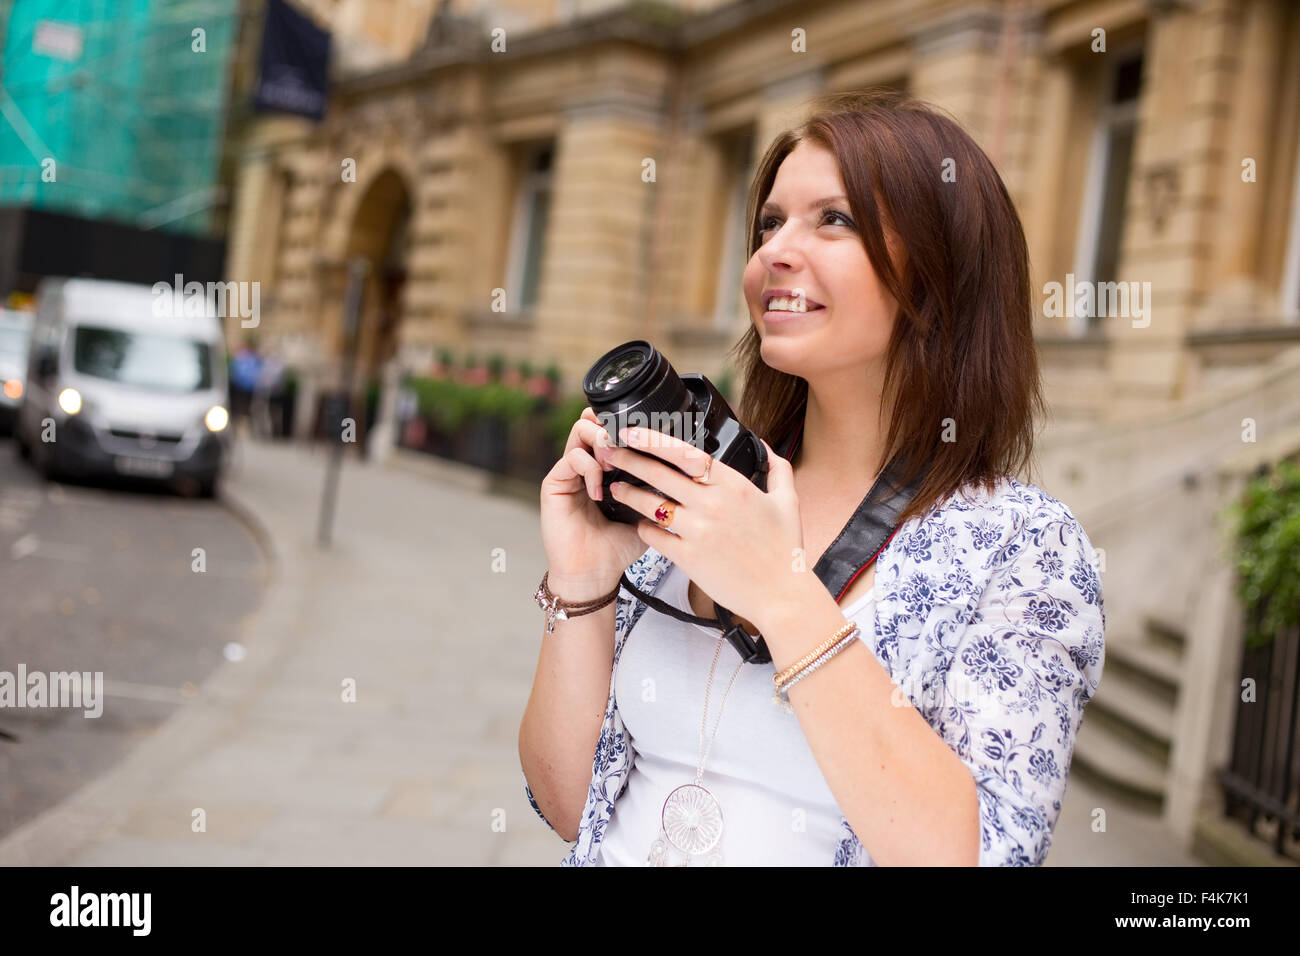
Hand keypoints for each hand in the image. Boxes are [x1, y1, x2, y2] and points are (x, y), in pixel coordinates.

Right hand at [539, 407, 646, 594]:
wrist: (594, 574)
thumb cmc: (618, 547)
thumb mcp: (645, 511)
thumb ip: (655, 487)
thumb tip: (679, 462)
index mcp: (605, 468)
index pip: (612, 429)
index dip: (627, 424)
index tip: (646, 434)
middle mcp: (586, 465)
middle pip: (594, 421)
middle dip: (613, 426)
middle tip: (626, 446)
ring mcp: (569, 472)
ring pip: (580, 430)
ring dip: (601, 441)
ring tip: (612, 464)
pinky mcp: (554, 483)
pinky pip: (571, 458)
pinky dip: (589, 468)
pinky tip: (598, 492)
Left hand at [605, 426, 805, 630]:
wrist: (782, 596)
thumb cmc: (784, 551)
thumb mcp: (788, 502)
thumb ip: (777, 469)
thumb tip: (765, 446)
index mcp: (734, 486)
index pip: (686, 454)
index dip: (654, 441)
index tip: (633, 432)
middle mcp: (713, 504)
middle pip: (660, 474)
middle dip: (629, 460)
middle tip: (608, 451)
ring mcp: (698, 532)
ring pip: (651, 505)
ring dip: (629, 494)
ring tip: (615, 488)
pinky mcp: (689, 558)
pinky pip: (655, 537)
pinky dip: (644, 529)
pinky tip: (639, 524)